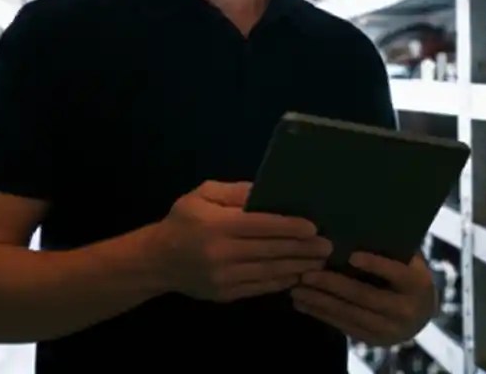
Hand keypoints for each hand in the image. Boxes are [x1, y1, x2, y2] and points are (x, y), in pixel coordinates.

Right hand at [149, 181, 331, 302]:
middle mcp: (222, 253)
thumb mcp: (202, 194)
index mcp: (217, 225)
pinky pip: (261, 287)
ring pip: (270, 272)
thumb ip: (234, 192)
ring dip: (298, 267)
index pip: (261, 226)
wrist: (158, 261)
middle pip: (271, 251)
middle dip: (303, 249)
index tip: (313, 227)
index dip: (289, 227)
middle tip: (328, 246)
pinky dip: (282, 281)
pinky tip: (297, 274)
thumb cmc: (183, 221)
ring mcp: (224, 277)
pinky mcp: (227, 294)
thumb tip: (266, 191)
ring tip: (320, 261)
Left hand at [290, 251, 435, 345]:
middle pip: (365, 296)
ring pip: (350, 314)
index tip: (351, 256)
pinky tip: (303, 303)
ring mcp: (390, 329)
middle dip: (333, 285)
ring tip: (297, 290)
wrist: (420, 314)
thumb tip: (357, 222)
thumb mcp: (405, 260)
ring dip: (320, 302)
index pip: (396, 272)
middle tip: (307, 274)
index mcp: (417, 283)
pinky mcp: (374, 340)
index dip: (375, 265)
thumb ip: (388, 247)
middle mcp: (406, 309)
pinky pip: (344, 327)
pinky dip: (321, 314)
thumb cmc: (404, 274)